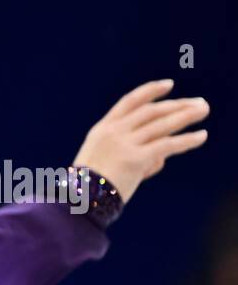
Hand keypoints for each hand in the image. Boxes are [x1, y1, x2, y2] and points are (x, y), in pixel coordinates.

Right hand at [74, 79, 208, 204]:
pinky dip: (187, 140)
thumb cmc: (91, 186)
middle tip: (198, 103)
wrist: (80, 200)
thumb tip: (161, 159)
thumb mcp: (104, 162)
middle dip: (177, 105)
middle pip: (151, 111)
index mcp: (102, 129)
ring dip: (186, 116)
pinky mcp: (136, 159)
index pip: (129, 102)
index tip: (168, 85)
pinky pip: (167, 145)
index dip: (150, 91)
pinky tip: (201, 136)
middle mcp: (114, 132)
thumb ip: (134, 154)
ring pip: (162, 125)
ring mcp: (124, 144)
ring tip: (204, 110)